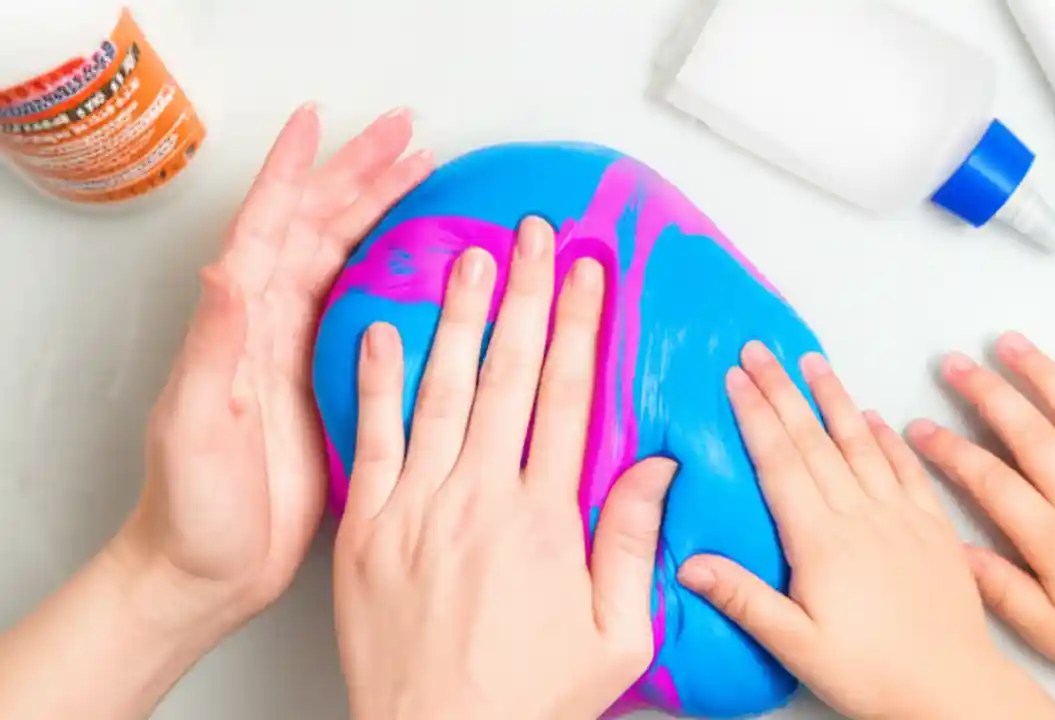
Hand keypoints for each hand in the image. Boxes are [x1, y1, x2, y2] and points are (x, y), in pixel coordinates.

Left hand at [115, 105, 433, 633]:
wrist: (209, 572)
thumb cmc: (192, 507)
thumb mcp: (194, 425)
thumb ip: (211, 346)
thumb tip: (225, 269)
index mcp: (240, 324)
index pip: (270, 229)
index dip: (296, 173)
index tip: (323, 123)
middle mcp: (270, 326)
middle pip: (319, 229)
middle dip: (360, 175)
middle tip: (406, 135)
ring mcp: (301, 351)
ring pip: (345, 260)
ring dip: (380, 213)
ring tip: (422, 175)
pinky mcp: (331, 384)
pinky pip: (368, 311)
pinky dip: (395, 274)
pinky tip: (426, 262)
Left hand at [333, 218, 677, 719]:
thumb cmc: (527, 697)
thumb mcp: (616, 634)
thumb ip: (634, 542)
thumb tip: (656, 465)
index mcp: (543, 517)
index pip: (564, 394)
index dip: (577, 324)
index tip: (584, 272)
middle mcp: (479, 496)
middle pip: (506, 373)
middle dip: (523, 295)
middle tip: (532, 235)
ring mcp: (417, 508)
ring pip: (440, 390)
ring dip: (458, 316)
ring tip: (469, 257)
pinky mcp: (367, 528)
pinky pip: (372, 438)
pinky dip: (376, 380)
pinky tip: (382, 330)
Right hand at [676, 343, 1054, 719]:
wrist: (955, 690)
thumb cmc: (872, 674)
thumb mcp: (797, 646)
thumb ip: (743, 598)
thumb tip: (687, 562)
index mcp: (820, 540)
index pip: (780, 461)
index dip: (755, 414)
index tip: (735, 376)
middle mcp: (860, 515)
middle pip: (814, 440)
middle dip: (783, 390)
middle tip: (760, 349)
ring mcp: (901, 517)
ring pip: (861, 443)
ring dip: (834, 398)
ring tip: (813, 361)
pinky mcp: (933, 528)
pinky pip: (906, 470)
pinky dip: (888, 439)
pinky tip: (874, 418)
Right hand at [908, 332, 1054, 709]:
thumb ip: (1002, 591)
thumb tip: (955, 551)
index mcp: (1054, 538)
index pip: (989, 481)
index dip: (949, 450)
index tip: (918, 428)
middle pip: (1029, 434)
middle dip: (987, 393)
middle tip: (954, 364)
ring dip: (1046, 376)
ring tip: (1013, 343)